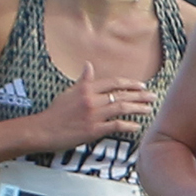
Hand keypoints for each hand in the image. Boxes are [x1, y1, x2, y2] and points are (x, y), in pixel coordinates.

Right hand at [32, 62, 156, 150]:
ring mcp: (93, 115)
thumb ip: (82, 81)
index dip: (129, 84)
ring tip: (149, 109)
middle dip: (139, 95)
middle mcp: (91, 100)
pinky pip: (115, 126)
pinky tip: (137, 126)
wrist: (42, 130)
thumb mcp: (67, 92)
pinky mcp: (93, 130)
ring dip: (138, 108)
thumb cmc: (55, 112)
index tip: (141, 85)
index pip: (113, 83)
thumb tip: (88, 65)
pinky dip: (127, 125)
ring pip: (121, 108)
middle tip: (153, 96)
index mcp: (86, 89)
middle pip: (121, 94)